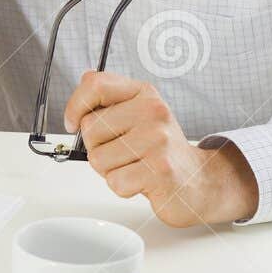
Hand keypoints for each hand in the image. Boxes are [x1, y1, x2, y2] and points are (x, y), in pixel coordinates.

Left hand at [64, 71, 258, 226]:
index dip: (75, 105)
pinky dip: (123, 187)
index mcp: (144, 94)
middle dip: (97, 147)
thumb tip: (82, 87)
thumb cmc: (161, 150)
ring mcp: (158, 140)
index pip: (96, 84)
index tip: (73, 122)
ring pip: (98, 158)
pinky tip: (143, 180)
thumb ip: (110, 101)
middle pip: (89, 128)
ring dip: (110, 170)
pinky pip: (115, 182)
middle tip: (123, 152)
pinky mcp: (160, 170)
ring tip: (135, 166)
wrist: (199, 180)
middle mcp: (153, 112)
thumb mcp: (139, 115)